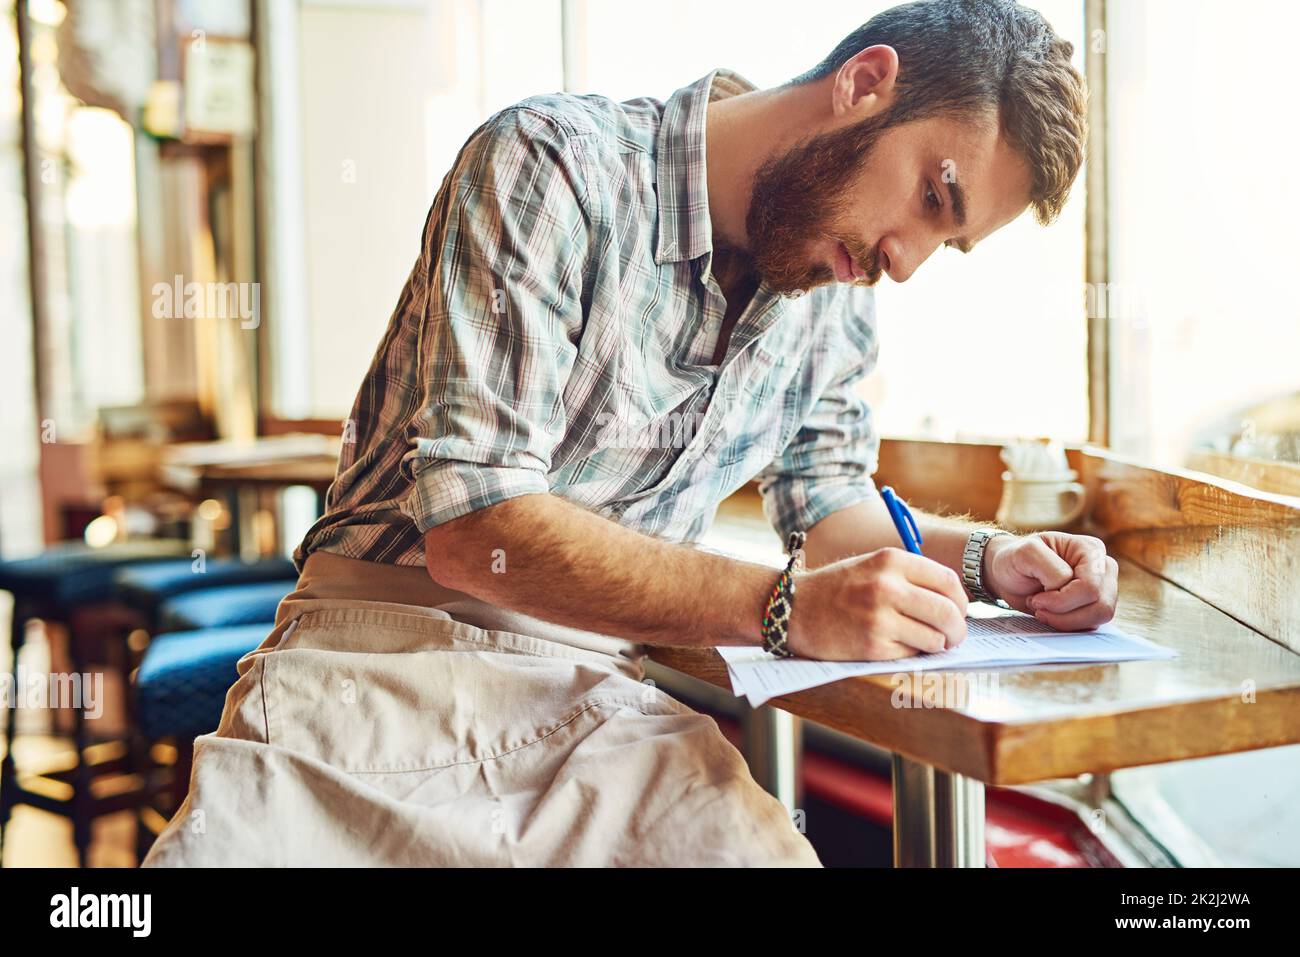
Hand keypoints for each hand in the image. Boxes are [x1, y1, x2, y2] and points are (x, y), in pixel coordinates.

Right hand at [789, 547, 969, 660]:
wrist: (792, 608)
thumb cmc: (836, 589)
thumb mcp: (872, 566)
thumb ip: (910, 577)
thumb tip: (955, 602)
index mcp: (891, 561)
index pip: (948, 582)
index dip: (961, 602)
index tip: (958, 612)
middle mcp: (887, 586)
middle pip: (948, 613)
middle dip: (957, 630)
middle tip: (952, 637)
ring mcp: (879, 618)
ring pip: (935, 639)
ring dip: (934, 645)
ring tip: (920, 641)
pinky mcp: (872, 646)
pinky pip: (911, 654)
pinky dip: (909, 654)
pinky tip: (892, 645)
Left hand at [983, 532, 1118, 630]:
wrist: (1008, 574)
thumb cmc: (1016, 559)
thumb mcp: (1026, 553)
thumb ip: (1051, 568)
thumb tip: (1066, 587)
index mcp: (1090, 550)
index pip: (1090, 586)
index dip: (1062, 600)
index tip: (1037, 599)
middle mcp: (1102, 569)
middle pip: (1100, 605)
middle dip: (1064, 613)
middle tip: (1038, 606)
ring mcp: (1102, 589)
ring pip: (1099, 618)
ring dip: (1065, 621)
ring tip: (1042, 610)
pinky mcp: (1094, 607)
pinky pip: (1091, 626)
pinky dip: (1066, 625)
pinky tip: (1049, 615)